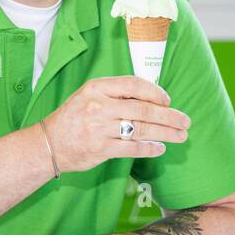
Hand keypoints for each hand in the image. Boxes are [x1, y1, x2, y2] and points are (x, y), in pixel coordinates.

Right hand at [42, 75, 189, 172]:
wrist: (48, 144)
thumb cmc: (74, 117)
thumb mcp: (89, 96)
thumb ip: (116, 93)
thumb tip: (153, 97)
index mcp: (97, 88)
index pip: (133, 84)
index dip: (155, 91)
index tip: (168, 100)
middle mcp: (98, 106)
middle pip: (143, 109)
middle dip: (169, 116)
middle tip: (185, 121)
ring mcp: (99, 129)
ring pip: (141, 129)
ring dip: (165, 133)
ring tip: (180, 135)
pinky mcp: (101, 150)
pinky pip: (132, 148)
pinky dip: (149, 148)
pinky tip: (160, 148)